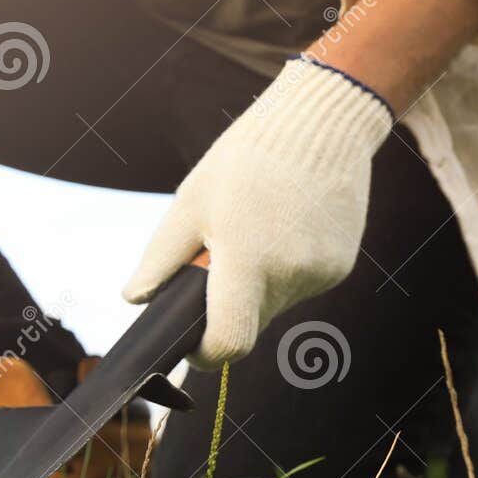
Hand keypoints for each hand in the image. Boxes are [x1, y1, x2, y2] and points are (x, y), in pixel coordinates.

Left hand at [123, 57, 392, 367]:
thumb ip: (161, 260)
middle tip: (218, 257)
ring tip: (255, 230)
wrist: (319, 125)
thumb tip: (136, 298)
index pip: (228, 342)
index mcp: (248, 261)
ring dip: (255, 286)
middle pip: (248, 324)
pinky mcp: (341, 267)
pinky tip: (283, 227)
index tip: (191, 341)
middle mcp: (291, 276)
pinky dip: (284, 271)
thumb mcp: (190, 205)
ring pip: (274, 306)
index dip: (204, 353)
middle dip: (226, 306)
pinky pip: (300, 286)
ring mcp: (321, 274)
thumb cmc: (245, 161)